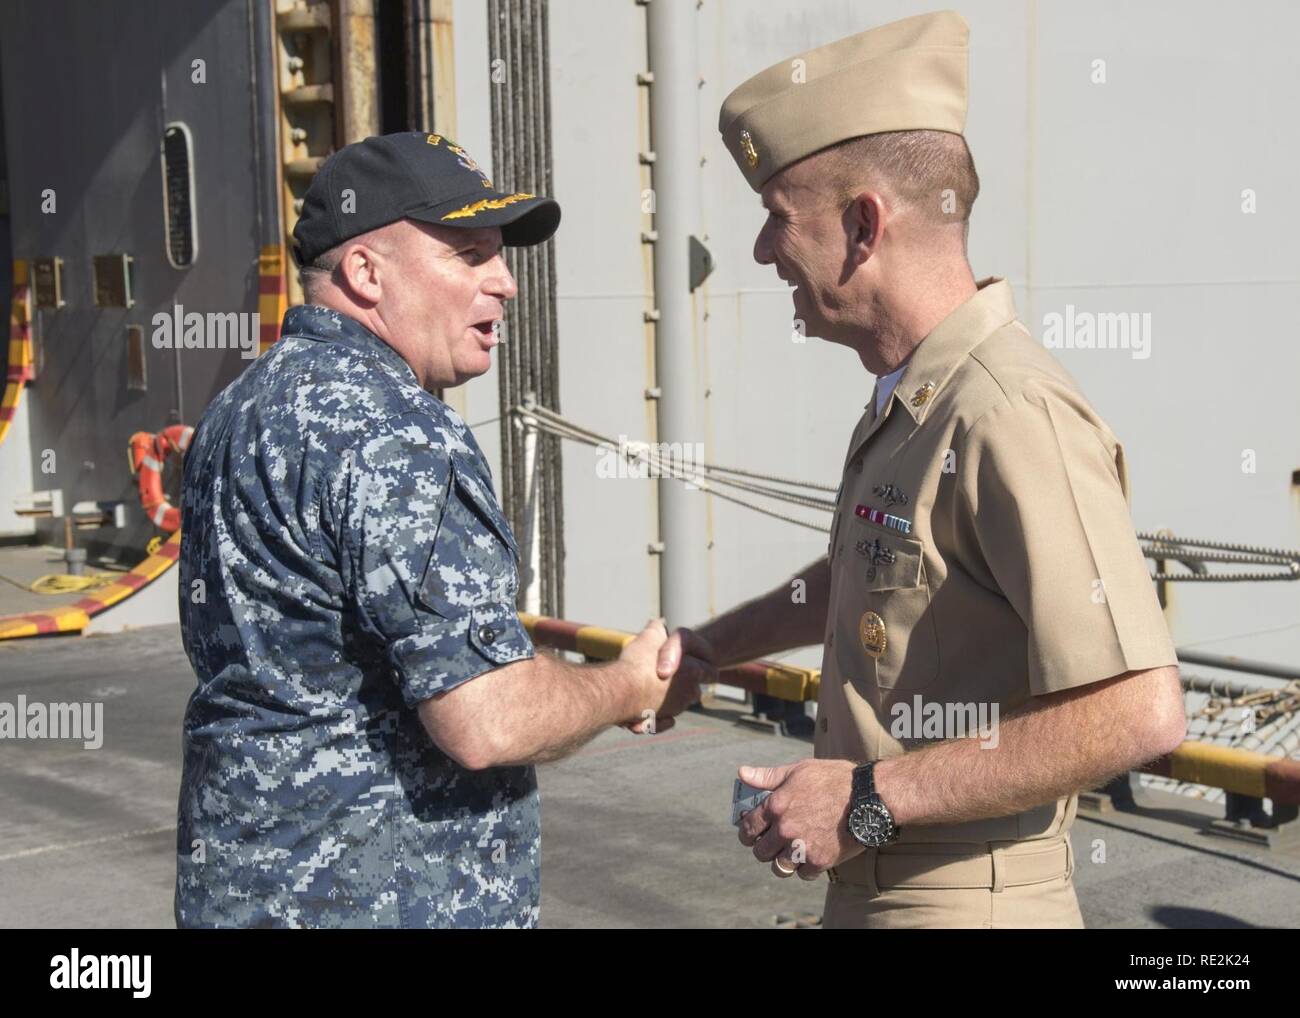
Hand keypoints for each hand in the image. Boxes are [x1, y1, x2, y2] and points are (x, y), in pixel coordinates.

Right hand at [625, 626, 717, 733]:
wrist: (620, 690)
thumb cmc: (638, 663)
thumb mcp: (649, 636)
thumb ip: (657, 629)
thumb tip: (657, 623)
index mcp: (693, 670)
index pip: (711, 672)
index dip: (705, 668)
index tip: (699, 666)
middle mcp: (688, 692)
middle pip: (696, 692)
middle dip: (687, 687)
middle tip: (672, 678)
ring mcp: (674, 708)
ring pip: (679, 706)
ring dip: (671, 701)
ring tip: (655, 690)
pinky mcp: (658, 722)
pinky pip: (664, 722)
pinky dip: (659, 719)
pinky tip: (651, 710)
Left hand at [735, 759, 862, 879]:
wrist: (868, 797)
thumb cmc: (833, 779)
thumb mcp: (798, 770)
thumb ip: (767, 776)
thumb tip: (741, 772)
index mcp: (776, 806)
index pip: (747, 828)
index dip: (747, 833)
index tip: (751, 834)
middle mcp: (785, 829)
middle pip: (760, 852)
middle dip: (764, 849)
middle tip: (772, 845)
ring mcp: (802, 846)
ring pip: (779, 868)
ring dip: (782, 863)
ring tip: (789, 855)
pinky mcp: (820, 861)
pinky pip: (803, 874)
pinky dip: (805, 869)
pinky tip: (810, 856)